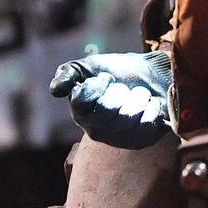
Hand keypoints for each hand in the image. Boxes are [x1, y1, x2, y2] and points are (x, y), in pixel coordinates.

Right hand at [49, 51, 173, 149]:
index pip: (82, 102)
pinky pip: (147, 124)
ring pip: (128, 117)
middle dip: (120, 91)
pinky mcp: (140, 141)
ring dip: (138, 97)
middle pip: (106, 111)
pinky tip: (150, 104)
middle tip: (124, 87)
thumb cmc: (119, 71)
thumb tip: (55, 90)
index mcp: (80, 112)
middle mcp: (96, 131)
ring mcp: (118, 139)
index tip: (107, 76)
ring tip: (138, 95)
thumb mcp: (91, 65)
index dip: (96, 86)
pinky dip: (152, 107)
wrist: (152, 75)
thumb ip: (69, 73)